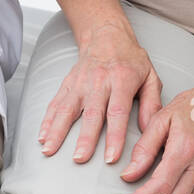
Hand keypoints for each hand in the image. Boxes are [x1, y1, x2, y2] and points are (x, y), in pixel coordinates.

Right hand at [37, 21, 162, 163]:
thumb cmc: (132, 60)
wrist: (107, 34)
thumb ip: (152, 104)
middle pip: (91, 113)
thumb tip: (150, 131)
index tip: (111, 158)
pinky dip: (47, 120)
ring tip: (49, 151)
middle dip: (85, 138)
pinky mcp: (68, 83)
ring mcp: (80, 82)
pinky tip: (42, 136)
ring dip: (58, 131)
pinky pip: (56, 102)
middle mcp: (99, 81)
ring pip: (68, 108)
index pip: (118, 111)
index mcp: (122, 80)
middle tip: (79, 159)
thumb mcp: (151, 77)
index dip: (115, 136)